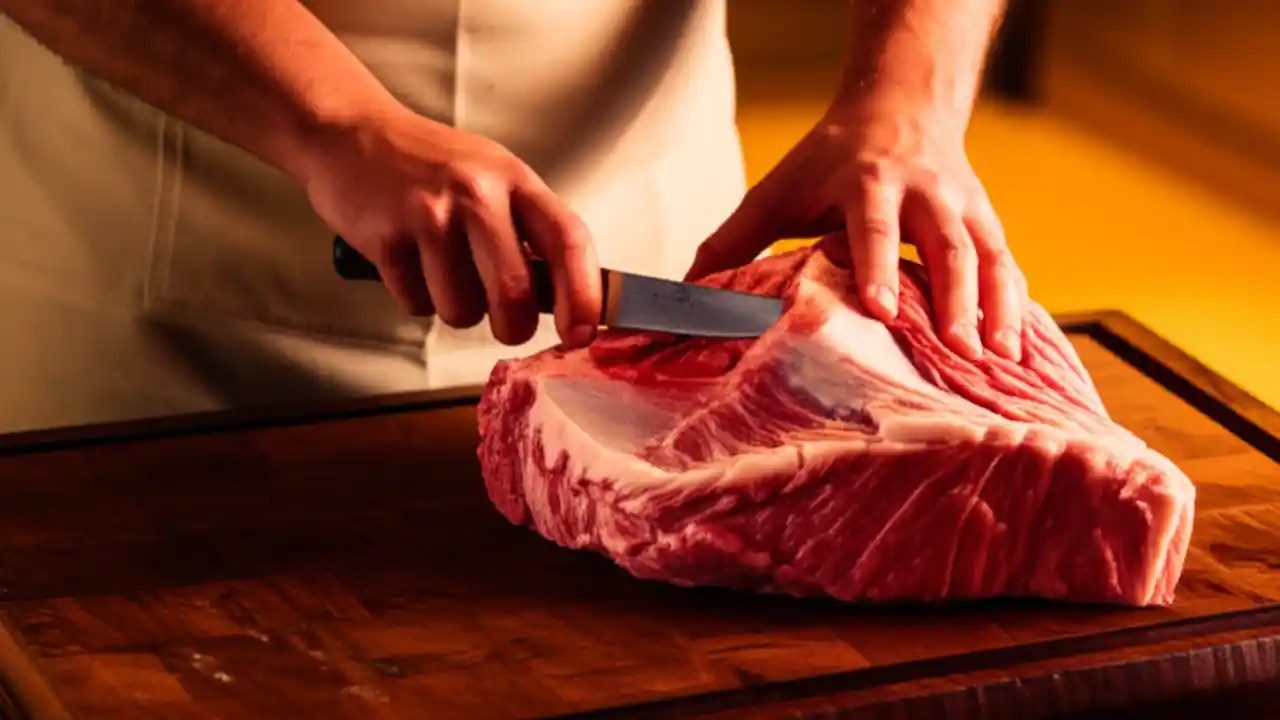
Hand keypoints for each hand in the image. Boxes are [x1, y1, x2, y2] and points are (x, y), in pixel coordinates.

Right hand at [300, 103, 600, 347]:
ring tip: (443, 273)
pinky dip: (416, 298)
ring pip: (462, 309)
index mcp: (515, 180)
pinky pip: (416, 304)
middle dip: (513, 327)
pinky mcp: (386, 237)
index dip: (584, 295)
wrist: (353, 133)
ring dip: (456, 310)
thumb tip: (567, 297)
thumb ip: (529, 231)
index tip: (582, 332)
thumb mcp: (494, 179)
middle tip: (507, 324)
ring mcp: (429, 214)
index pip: (569, 241)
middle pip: (514, 293)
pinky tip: (410, 262)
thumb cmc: (431, 165)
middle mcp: (477, 194)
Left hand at [686, 101, 1026, 361]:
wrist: (902, 105)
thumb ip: (734, 242)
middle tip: (959, 351)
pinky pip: (1008, 266)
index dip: (879, 265)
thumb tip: (686, 295)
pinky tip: (1017, 353)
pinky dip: (1015, 309)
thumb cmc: (830, 159)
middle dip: (956, 299)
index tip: (880, 308)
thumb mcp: (778, 189)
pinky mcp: (987, 223)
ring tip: (1000, 362)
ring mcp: (964, 209)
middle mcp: (926, 194)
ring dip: (997, 311)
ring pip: (989, 258)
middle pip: (948, 247)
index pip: (875, 228)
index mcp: (869, 184)